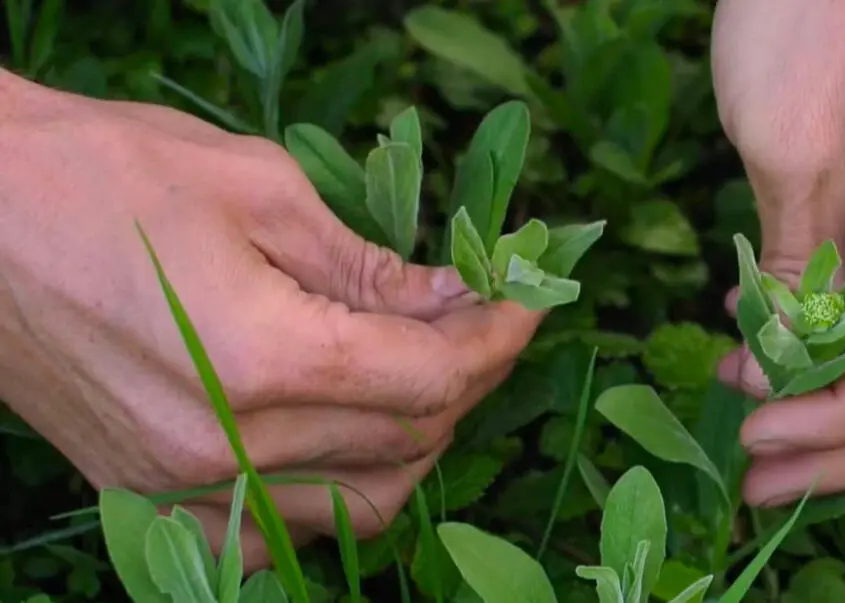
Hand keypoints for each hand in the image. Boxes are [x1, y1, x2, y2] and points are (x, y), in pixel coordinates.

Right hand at [0, 70, 541, 568]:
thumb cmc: (98, 172)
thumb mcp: (257, 190)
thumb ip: (367, 265)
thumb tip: (450, 298)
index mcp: (258, 358)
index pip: (428, 377)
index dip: (494, 340)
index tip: (521, 303)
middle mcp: (222, 445)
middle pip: (407, 439)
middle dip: (467, 379)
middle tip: (480, 322)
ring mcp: (180, 485)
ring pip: (359, 504)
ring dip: (417, 441)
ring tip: (425, 372)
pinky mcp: (149, 494)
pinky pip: (280, 527)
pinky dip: (339, 490)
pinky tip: (347, 434)